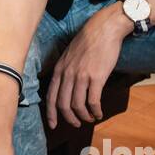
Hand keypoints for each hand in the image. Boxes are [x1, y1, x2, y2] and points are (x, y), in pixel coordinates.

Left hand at [47, 5, 131, 128]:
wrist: (104, 29)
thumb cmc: (88, 41)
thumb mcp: (68, 54)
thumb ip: (65, 70)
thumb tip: (66, 87)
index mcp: (59, 69)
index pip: (50, 97)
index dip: (51, 114)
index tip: (54, 125)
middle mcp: (67, 74)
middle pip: (63, 105)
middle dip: (69, 118)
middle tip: (77, 124)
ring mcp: (81, 76)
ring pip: (78, 106)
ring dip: (84, 116)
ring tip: (90, 118)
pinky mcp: (96, 78)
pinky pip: (93, 102)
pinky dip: (96, 111)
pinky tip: (99, 113)